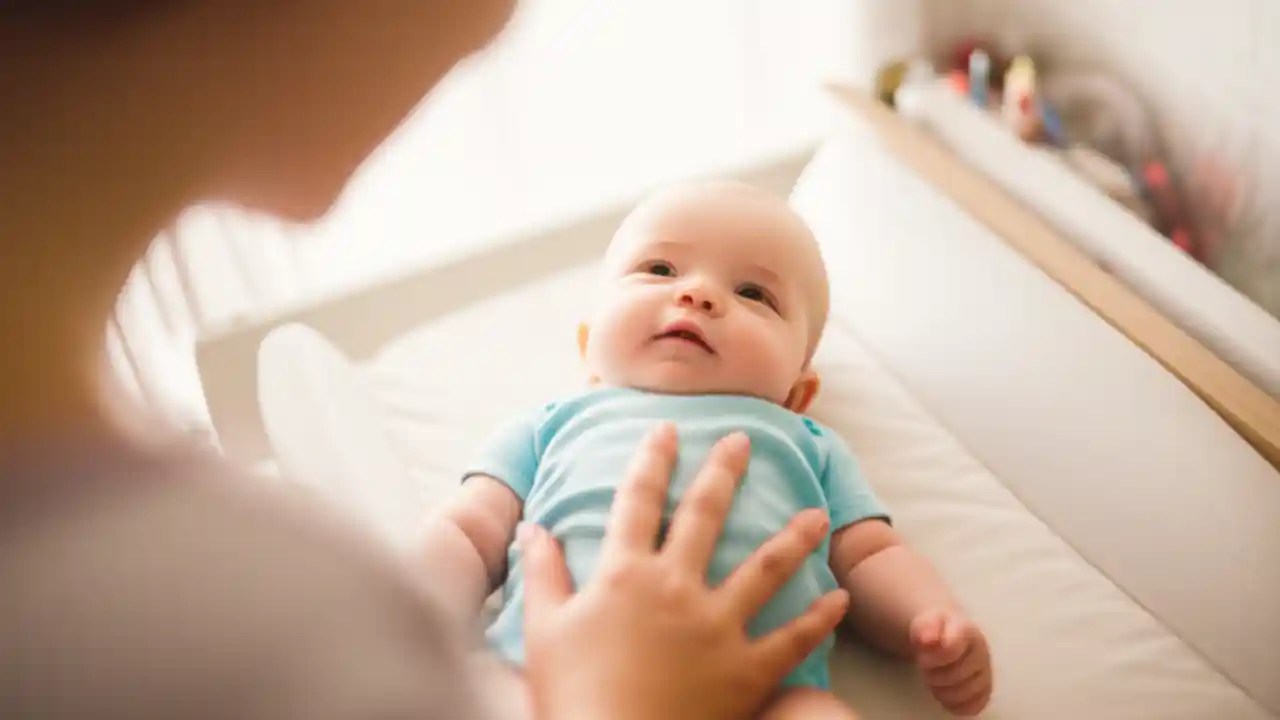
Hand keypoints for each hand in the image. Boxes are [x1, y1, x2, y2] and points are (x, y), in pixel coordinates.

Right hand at [521, 422, 848, 719]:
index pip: (638, 501)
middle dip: (724, 472)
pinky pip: (791, 639)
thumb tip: (534, 527)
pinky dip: (819, 619)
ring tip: (818, 515)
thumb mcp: (544, 629)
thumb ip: (544, 573)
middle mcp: (675, 587)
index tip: (667, 430)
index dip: (652, 460)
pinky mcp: (745, 670)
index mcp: (624, 573)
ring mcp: (716, 626)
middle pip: (705, 515)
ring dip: (794, 538)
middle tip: (743, 441)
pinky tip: (841, 598)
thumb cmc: (571, 694)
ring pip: (764, 569)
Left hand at [909, 609, 992, 716]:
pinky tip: (945, 695)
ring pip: (965, 694)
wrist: (948, 632)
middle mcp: (982, 653)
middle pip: (956, 676)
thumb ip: (926, 629)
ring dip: (942, 691)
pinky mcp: (985, 691)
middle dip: (934, 675)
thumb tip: (927, 639)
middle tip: (926, 669)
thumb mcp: (925, 622)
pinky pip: (973, 707)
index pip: (951, 651)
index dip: (933, 659)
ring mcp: (986, 673)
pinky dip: (955, 705)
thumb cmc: (936, 630)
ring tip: (934, 681)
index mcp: (967, 632)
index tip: (922, 657)